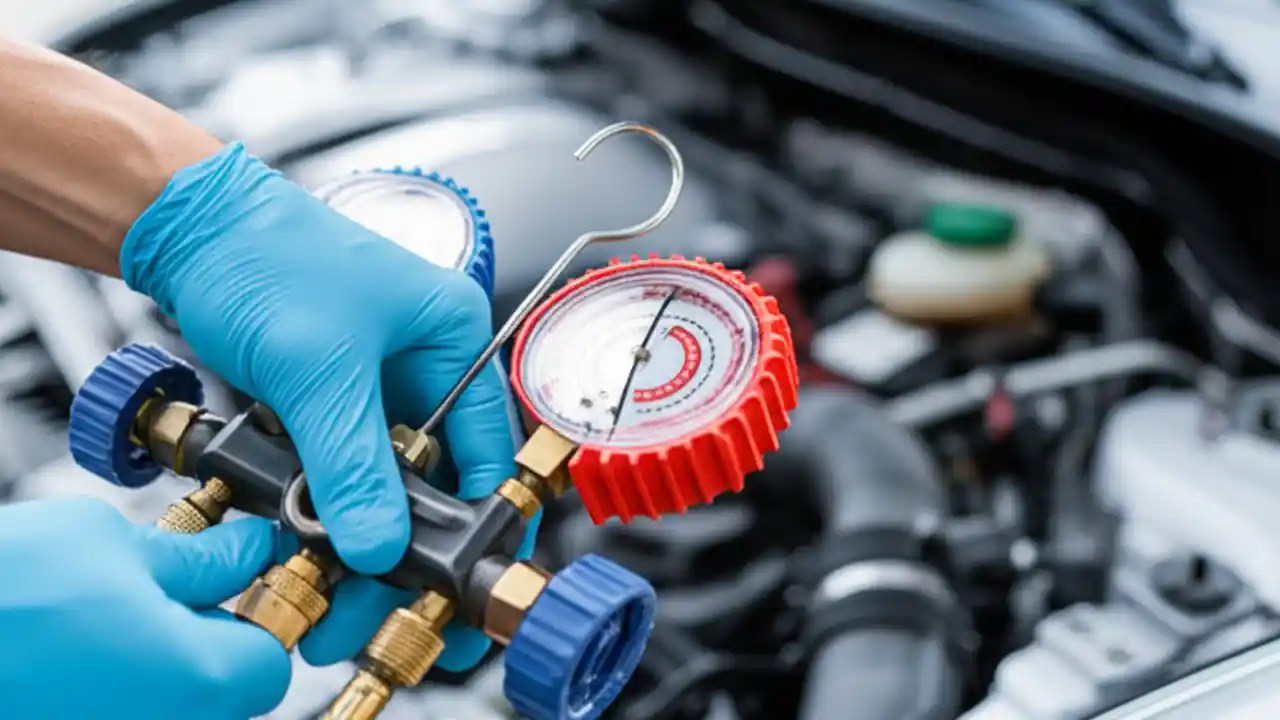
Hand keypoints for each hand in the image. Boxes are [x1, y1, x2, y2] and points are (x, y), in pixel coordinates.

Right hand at [0, 498, 287, 718]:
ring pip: (165, 708)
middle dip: (200, 642)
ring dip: (148, 669)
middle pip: (221, 695)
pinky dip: (102, 693)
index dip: (254, 611)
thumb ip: (194, 559)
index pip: (271, 660)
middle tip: (156, 594)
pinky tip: (65, 656)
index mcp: (199, 683)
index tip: (229, 581)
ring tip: (93, 623)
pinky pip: (114, 712)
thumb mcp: (107, 543)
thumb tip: (242, 552)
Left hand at [122, 143, 536, 668]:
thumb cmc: (264, 254)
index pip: (490, 448)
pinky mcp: (327, 402)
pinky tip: (307, 542)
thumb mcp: (317, 368)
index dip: (482, 519)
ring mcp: (373, 387)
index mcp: (452, 340)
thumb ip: (350, 463)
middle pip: (435, 478)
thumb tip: (378, 545)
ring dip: (361, 531)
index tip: (465, 579)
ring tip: (337, 587)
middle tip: (383, 602)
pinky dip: (325, 507)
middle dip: (409, 545)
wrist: (184, 225)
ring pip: (384, 481)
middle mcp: (423, 367)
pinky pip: (340, 469)